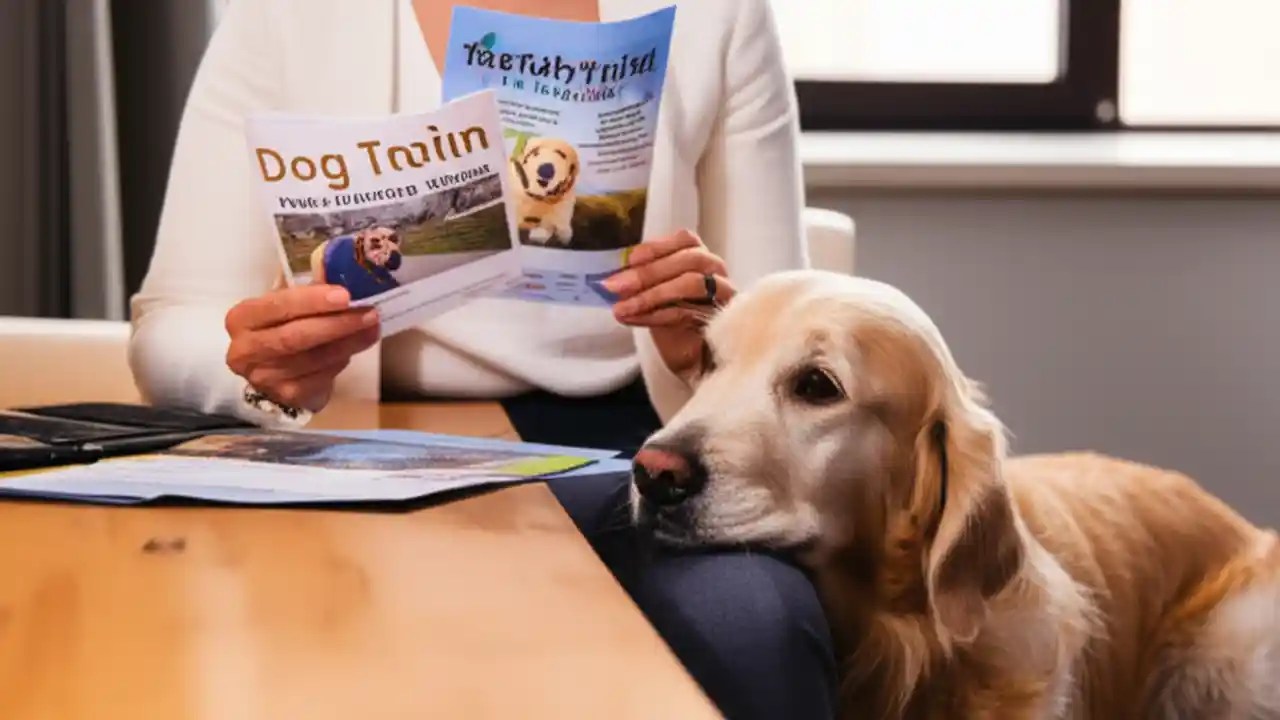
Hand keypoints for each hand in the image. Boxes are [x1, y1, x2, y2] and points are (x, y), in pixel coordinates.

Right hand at [225, 285, 380, 411]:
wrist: (276, 367)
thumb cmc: (284, 325)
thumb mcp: (289, 304)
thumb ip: (311, 293)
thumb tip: (348, 279)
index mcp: (242, 318)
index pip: (278, 306)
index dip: (312, 301)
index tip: (345, 296)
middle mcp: (246, 350)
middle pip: (295, 337)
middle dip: (337, 324)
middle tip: (369, 313)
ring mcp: (264, 377)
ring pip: (313, 359)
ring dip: (348, 343)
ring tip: (372, 328)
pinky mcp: (286, 395)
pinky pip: (321, 377)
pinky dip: (342, 360)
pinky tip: (355, 347)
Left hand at [603, 230, 733, 379]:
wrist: (691, 358)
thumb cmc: (673, 319)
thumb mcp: (654, 294)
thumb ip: (640, 281)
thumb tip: (612, 279)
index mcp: (700, 258)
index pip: (686, 240)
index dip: (659, 246)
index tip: (632, 258)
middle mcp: (717, 273)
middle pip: (691, 260)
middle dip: (650, 272)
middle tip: (617, 286)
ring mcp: (723, 296)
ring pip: (693, 284)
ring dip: (652, 294)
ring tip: (621, 308)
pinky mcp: (720, 321)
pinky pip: (688, 313)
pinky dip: (656, 316)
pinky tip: (633, 319)